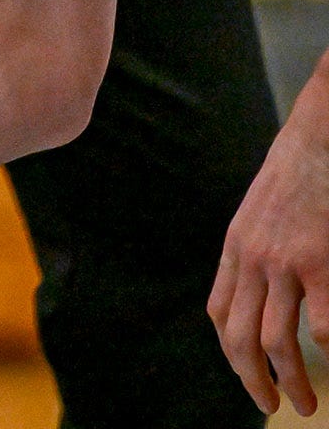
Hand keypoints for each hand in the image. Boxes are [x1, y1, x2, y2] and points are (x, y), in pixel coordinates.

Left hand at [210, 64, 328, 415]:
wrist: (321, 137)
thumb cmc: (301, 175)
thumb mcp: (262, 212)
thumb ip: (257, 250)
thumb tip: (264, 291)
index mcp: (237, 247)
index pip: (220, 313)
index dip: (231, 353)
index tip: (248, 377)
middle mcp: (253, 258)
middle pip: (240, 337)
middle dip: (253, 380)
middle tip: (273, 406)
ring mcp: (286, 261)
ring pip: (276, 340)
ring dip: (290, 380)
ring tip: (305, 403)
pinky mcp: (322, 262)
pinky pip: (321, 324)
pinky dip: (328, 347)